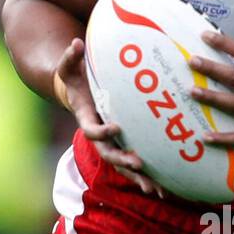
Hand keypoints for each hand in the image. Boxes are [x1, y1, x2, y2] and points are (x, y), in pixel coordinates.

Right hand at [52, 39, 163, 196]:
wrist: (80, 93)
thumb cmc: (76, 78)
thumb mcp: (69, 66)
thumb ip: (71, 57)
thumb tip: (76, 43)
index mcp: (86, 119)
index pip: (91, 129)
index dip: (102, 131)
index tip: (115, 127)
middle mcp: (99, 135)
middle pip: (109, 153)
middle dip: (123, 160)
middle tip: (138, 163)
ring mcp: (111, 143)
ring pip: (123, 165)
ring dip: (138, 178)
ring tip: (154, 189)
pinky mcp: (123, 146)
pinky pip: (134, 165)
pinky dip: (147, 178)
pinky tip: (163, 190)